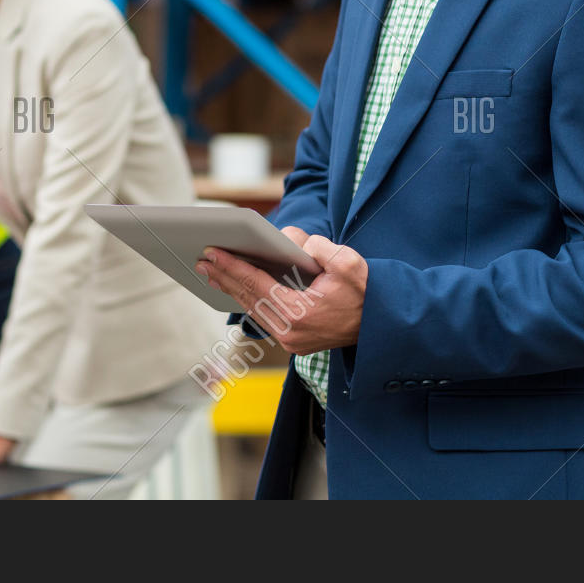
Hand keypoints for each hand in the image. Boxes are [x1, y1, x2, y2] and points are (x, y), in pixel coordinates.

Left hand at [196, 225, 367, 354]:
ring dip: (231, 289)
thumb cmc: (366, 292)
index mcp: (301, 314)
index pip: (258, 285)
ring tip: (210, 271)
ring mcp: (291, 341)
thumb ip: (319, 247)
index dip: (233, 266)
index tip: (212, 252)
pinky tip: (234, 286)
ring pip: (253, 310)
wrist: (382, 325)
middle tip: (201, 258)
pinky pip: (263, 316)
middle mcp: (291, 333)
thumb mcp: (349, 263)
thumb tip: (289, 241)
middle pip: (249, 299)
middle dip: (224, 277)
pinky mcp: (293, 342)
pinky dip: (248, 299)